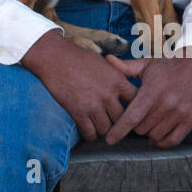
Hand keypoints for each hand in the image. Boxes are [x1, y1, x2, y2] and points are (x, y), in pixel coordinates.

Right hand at [20, 29, 141, 140]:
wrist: (55, 58)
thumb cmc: (78, 57)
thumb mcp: (104, 62)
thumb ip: (116, 75)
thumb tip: (123, 84)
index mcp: (117, 80)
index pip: (136, 100)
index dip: (134, 107)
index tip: (130, 110)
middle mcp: (108, 95)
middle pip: (122, 119)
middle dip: (119, 122)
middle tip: (114, 123)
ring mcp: (93, 105)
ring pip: (106, 129)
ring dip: (103, 130)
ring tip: (99, 127)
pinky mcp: (78, 112)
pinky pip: (89, 132)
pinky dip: (89, 134)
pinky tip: (88, 130)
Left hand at [102, 46, 191, 146]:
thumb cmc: (169, 65)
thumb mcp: (147, 64)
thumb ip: (126, 66)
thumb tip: (107, 59)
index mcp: (152, 90)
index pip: (132, 117)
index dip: (119, 130)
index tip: (109, 139)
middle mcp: (167, 103)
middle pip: (141, 128)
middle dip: (136, 125)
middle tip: (138, 118)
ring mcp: (180, 112)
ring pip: (155, 135)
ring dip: (149, 132)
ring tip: (149, 123)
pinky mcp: (191, 119)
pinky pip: (173, 140)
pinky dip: (162, 142)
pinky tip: (157, 137)